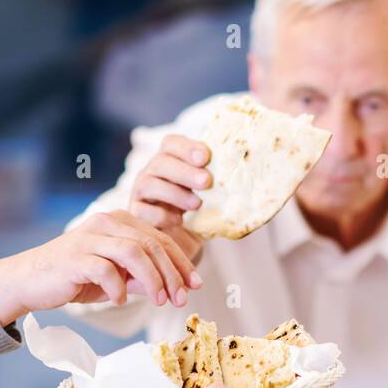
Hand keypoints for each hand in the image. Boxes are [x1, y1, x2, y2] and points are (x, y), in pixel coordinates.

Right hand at [0, 210, 202, 324]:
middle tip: (182, 299)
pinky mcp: (75, 257)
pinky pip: (107, 270)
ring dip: (153, 280)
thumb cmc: (75, 278)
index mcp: (118, 222)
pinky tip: (121, 301)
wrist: (30, 281)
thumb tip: (174, 288)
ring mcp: (90, 238)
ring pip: (135, 253)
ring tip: (160, 301)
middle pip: (152, 244)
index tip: (196, 285)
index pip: (160, 238)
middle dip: (173, 274)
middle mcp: (105, 223)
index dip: (182, 262)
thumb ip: (141, 278)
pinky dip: (120, 288)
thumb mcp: (115, 277)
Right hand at [128, 134, 209, 261]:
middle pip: (161, 162)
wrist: (182, 243)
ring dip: (175, 193)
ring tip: (197, 204)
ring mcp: (141, 192)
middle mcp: (152, 172)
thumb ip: (220, 182)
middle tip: (207, 181)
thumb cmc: (198, 212)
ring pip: (149, 184)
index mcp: (169, 160)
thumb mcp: (210, 194)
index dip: (187, 147)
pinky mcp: (136, 214)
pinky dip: (161, 215)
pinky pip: (143, 211)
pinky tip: (179, 221)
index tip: (206, 157)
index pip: (171, 143)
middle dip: (184, 170)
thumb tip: (251, 175)